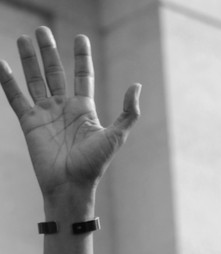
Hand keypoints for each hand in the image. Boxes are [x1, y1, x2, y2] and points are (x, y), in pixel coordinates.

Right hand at [0, 26, 138, 201]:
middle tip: (42, 30)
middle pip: (55, 72)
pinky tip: (1, 63)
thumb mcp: (116, 137)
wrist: (70, 186)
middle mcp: (64, 108)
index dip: (81, 57)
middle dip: (48, 51)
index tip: (81, 38)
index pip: (82, 76)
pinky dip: (7, 80)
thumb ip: (128, 112)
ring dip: (29, 59)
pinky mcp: (29, 123)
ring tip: (23, 38)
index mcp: (84, 109)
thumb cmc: (94, 165)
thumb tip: (137, 85)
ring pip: (35, 79)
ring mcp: (45, 114)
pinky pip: (16, 97)